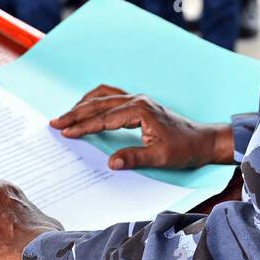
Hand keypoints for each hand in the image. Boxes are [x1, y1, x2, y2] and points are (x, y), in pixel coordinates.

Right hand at [50, 84, 233, 168]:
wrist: (203, 140)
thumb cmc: (184, 149)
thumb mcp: (160, 157)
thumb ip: (134, 158)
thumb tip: (112, 163)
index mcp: (140, 110)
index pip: (104, 118)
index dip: (83, 126)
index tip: (65, 131)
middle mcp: (137, 100)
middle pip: (99, 103)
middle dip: (75, 113)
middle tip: (55, 122)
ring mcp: (138, 99)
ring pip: (103, 96)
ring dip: (83, 104)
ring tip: (67, 115)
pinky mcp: (139, 103)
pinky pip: (112, 96)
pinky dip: (96, 101)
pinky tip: (88, 107)